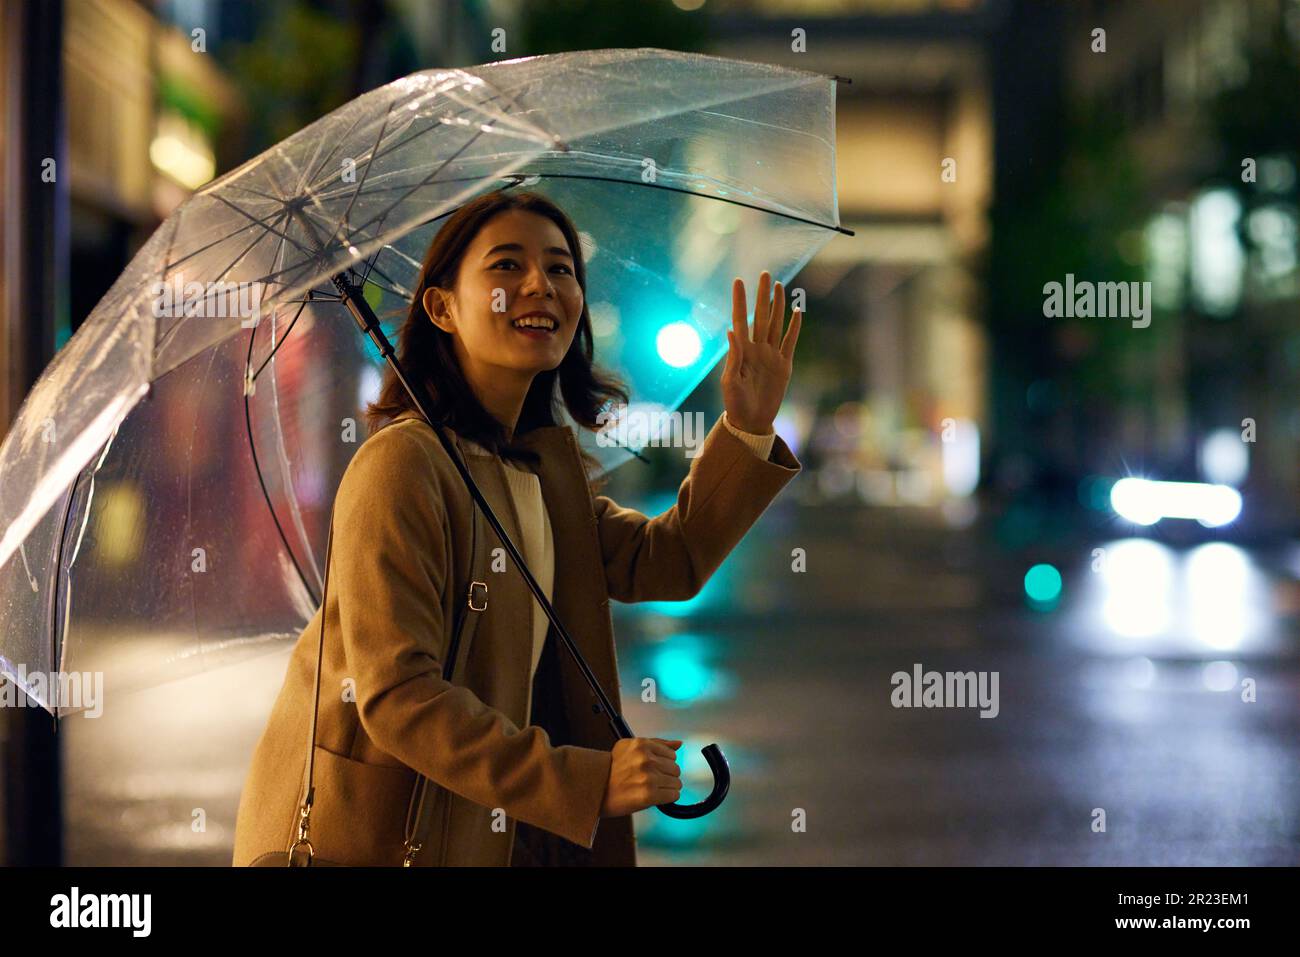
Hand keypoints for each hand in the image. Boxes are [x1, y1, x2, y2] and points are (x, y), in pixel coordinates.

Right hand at [600, 738, 682, 816]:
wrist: (596, 791)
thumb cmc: (611, 770)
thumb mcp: (629, 747)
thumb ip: (656, 743)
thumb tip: (679, 744)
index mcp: (641, 745)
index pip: (672, 754)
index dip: (663, 763)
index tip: (653, 769)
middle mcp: (646, 759)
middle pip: (676, 769)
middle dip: (666, 776)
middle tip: (650, 780)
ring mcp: (648, 777)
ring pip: (676, 783)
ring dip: (666, 788)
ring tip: (650, 788)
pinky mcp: (649, 795)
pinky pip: (673, 796)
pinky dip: (666, 798)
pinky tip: (653, 797)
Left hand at [722, 270, 800, 434]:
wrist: (751, 421)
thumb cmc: (736, 403)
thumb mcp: (730, 381)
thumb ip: (733, 356)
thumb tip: (731, 330)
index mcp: (741, 351)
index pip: (741, 319)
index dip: (740, 301)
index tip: (738, 281)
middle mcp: (757, 349)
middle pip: (761, 316)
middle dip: (762, 295)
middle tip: (765, 274)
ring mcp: (771, 355)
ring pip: (776, 324)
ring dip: (778, 305)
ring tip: (779, 286)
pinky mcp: (784, 365)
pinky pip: (790, 342)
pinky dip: (794, 327)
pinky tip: (796, 311)